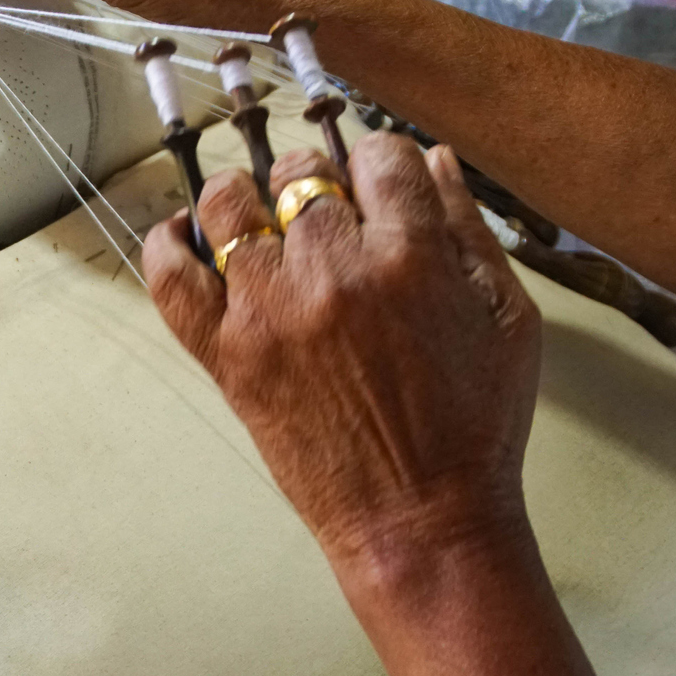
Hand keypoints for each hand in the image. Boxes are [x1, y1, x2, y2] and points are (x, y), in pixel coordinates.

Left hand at [140, 136, 542, 575]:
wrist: (420, 519)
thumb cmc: (474, 425)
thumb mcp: (507, 318)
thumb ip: (467, 228)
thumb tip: (433, 158)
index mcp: (410, 256)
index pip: (378, 156)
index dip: (381, 163)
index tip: (379, 186)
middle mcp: (333, 272)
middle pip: (300, 173)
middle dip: (316, 181)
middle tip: (326, 215)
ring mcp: (270, 311)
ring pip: (228, 204)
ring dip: (244, 199)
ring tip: (260, 219)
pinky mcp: (227, 354)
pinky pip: (172, 277)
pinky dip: (169, 246)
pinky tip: (185, 236)